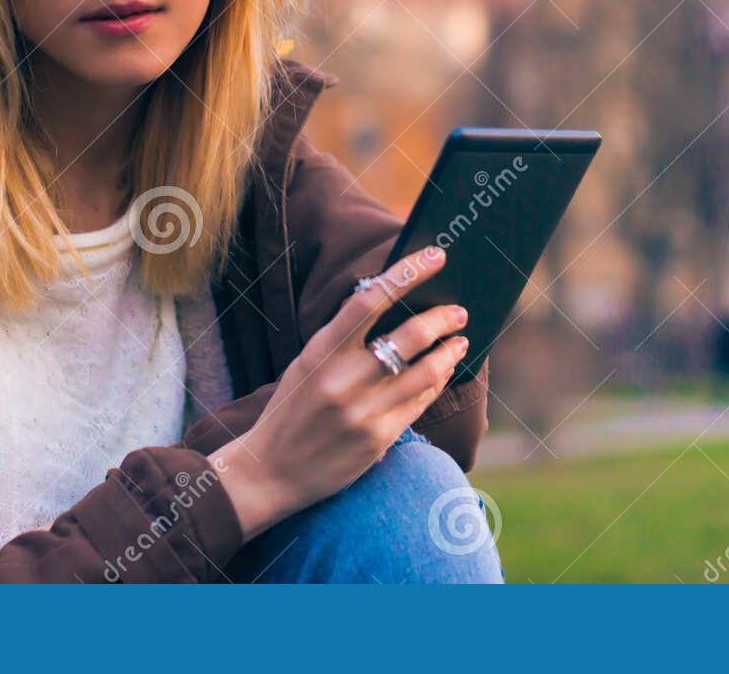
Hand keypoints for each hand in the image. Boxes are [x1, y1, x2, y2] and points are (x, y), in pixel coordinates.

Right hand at [211, 244, 468, 540]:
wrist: (269, 472)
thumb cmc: (290, 409)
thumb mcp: (306, 364)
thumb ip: (342, 338)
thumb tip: (387, 302)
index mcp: (321, 351)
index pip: (370, 299)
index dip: (407, 273)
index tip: (436, 257)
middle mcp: (344, 379)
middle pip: (411, 336)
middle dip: (444, 318)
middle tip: (460, 310)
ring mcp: (364, 411)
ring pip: (427, 371)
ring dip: (450, 351)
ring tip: (460, 340)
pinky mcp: (378, 440)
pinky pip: (420, 403)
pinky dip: (436, 382)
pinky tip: (442, 372)